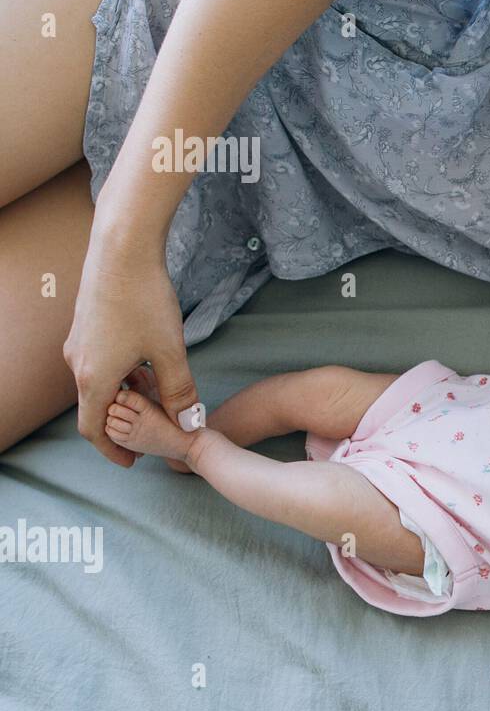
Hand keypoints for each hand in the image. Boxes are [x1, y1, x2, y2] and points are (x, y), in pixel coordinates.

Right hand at [63, 235, 199, 467]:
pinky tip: (149, 363)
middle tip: (157, 427)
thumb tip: (190, 422)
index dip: (112, 450)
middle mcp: (78, 364)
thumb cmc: (144, 300)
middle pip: (98, 406)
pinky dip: (123, 373)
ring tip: (161, 395)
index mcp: (93, 378)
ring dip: (128, 394)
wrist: (121, 250)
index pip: (94, 429)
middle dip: (127, 421)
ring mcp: (79, 344)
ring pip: (102, 382)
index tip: (131, 461)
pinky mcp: (86, 326)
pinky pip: (101, 362)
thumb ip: (179, 391)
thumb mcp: (169, 351)